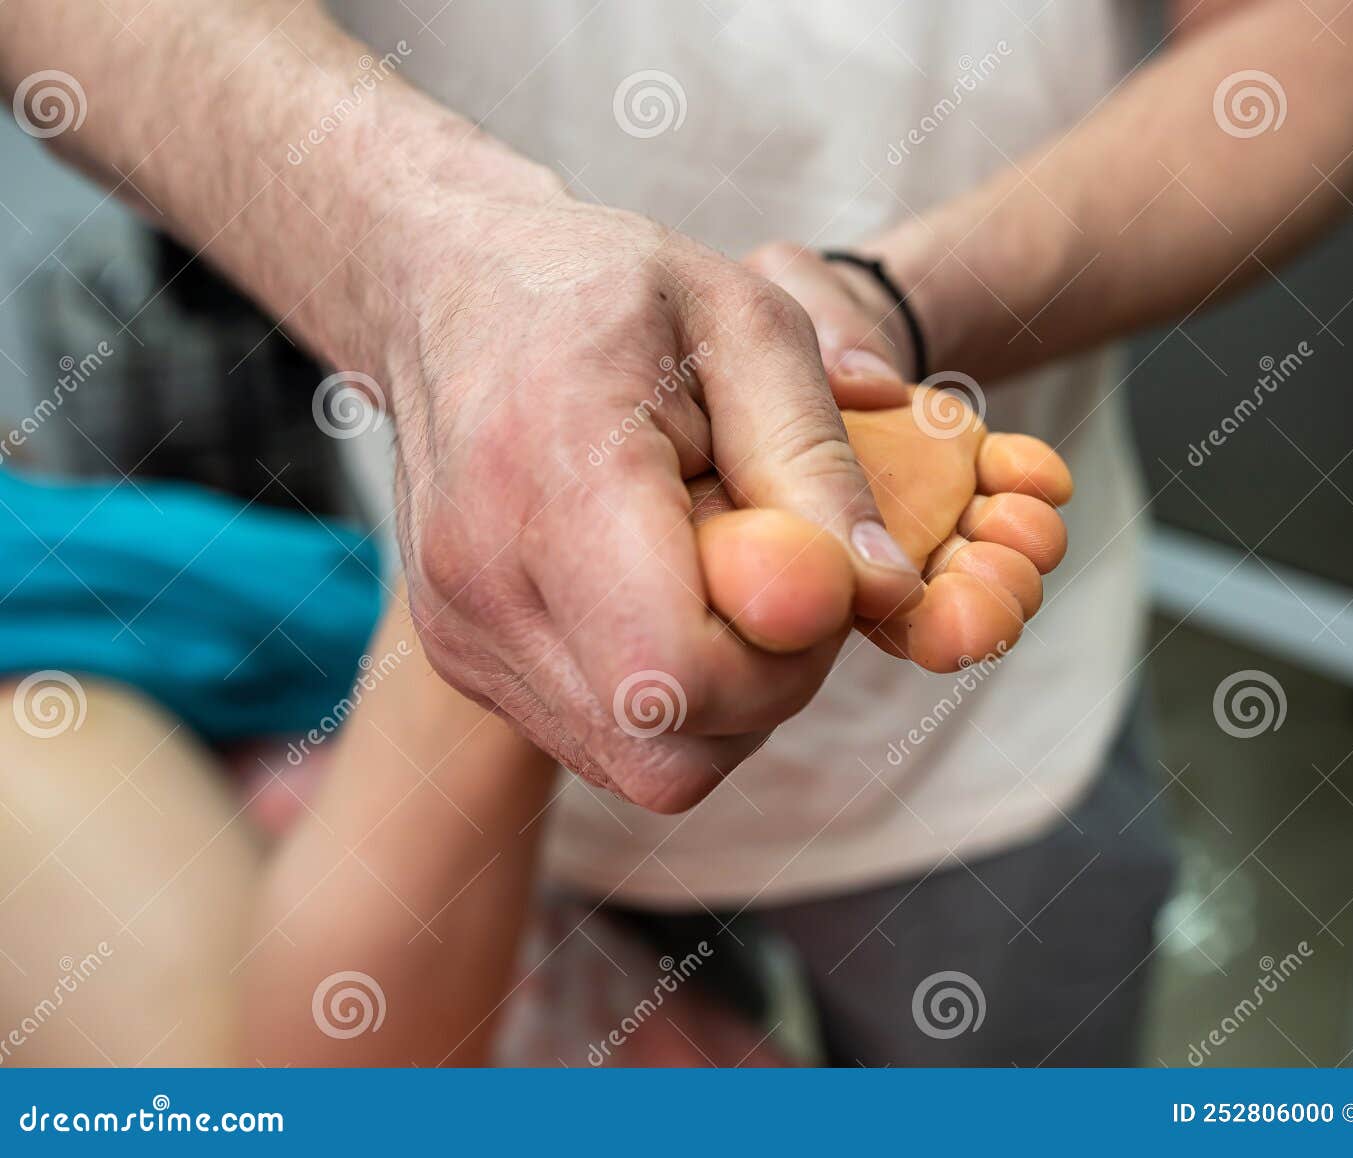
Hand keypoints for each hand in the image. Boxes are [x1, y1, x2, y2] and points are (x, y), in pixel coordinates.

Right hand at [384, 177, 922, 812]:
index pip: (681, 677)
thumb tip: (883, 592)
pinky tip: (661, 586)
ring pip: (645, 763)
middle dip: (767, 687)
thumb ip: (816, 463)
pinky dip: (667, 687)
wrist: (452, 292)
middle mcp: (486, 582)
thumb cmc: (609, 292)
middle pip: (670, 750)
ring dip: (722, 692)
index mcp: (556, 479)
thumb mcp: (746, 324)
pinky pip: (606, 736)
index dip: (786, 653)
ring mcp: (465, 636)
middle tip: (779, 573)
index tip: (810, 564)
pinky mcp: (466, 660)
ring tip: (714, 568)